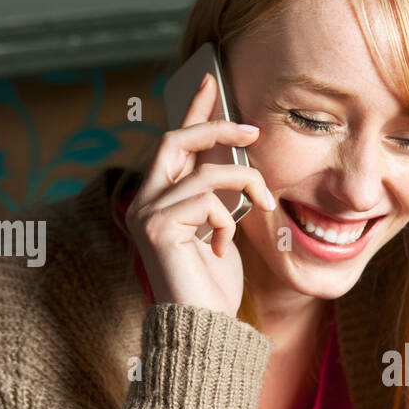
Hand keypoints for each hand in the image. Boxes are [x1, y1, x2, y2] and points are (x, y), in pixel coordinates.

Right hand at [125, 72, 277, 317]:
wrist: (203, 329)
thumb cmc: (213, 288)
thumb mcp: (221, 229)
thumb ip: (219, 196)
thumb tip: (238, 160)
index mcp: (161, 198)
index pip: (176, 143)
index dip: (192, 109)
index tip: (210, 79)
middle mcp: (145, 201)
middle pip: (177, 140)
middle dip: (217, 127)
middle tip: (253, 129)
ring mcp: (146, 213)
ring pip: (206, 174)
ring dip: (246, 185)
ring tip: (263, 205)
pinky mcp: (155, 226)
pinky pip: (206, 202)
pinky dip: (225, 221)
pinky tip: (220, 249)